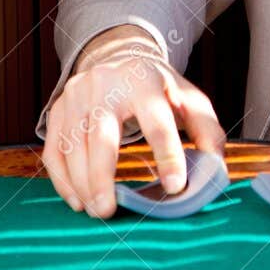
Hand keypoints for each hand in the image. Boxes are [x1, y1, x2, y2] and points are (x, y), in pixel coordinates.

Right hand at [42, 25, 225, 217]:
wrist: (120, 57)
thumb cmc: (159, 89)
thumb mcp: (189, 100)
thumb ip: (207, 132)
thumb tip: (216, 170)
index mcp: (146, 81)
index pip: (158, 121)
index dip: (168, 155)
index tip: (175, 188)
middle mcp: (107, 84)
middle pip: (101, 135)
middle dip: (103, 176)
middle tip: (109, 211)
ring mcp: (78, 95)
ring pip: (73, 145)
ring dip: (82, 183)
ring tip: (97, 211)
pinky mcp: (59, 109)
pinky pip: (54, 149)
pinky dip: (62, 179)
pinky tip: (77, 200)